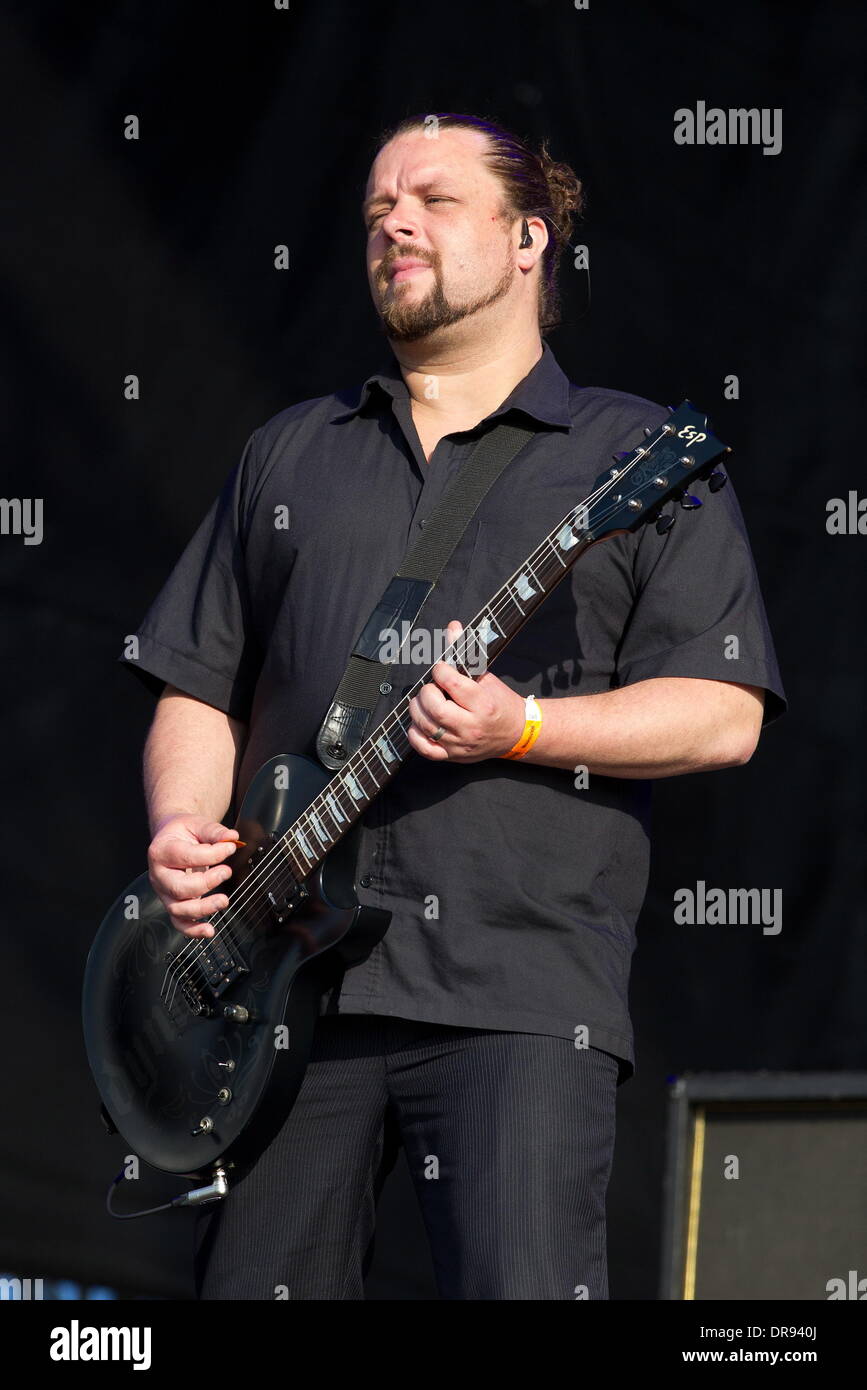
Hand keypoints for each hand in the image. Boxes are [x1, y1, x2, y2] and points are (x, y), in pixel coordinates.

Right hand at [147, 814, 239, 937]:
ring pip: (179, 909)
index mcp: (161, 851)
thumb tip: (231, 838)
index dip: (212, 854)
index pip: (186, 856)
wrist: (170, 837)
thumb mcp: (196, 824)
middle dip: (206, 883)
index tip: (229, 848)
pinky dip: (193, 930)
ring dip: (203, 909)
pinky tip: (209, 930)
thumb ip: (214, 831)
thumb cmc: (182, 832)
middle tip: (226, 872)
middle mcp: (159, 875)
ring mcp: (164, 892)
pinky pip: (179, 923)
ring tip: (223, 900)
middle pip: (179, 887)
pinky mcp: (173, 903)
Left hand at [407, 620, 526, 762]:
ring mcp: (461, 744)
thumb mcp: (487, 677)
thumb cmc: (501, 703)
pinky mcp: (453, 756)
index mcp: (483, 704)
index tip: (441, 669)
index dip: (440, 671)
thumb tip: (453, 627)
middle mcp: (472, 726)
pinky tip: (420, 724)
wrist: (517, 733)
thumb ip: (466, 653)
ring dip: (418, 710)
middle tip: (431, 688)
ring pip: (427, 727)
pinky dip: (416, 736)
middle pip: (435, 708)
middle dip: (427, 693)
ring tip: (424, 702)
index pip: (451, 683)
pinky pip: (426, 749)